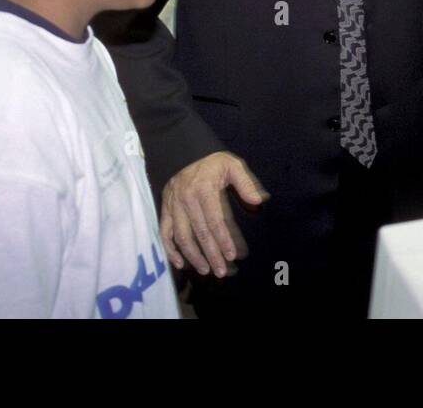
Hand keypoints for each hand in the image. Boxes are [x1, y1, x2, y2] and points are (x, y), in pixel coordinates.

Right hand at [160, 151, 268, 277]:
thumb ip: (245, 183)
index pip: (214, 221)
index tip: (231, 256)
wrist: (186, 152)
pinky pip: (164, 233)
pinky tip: (179, 263)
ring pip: (181, 237)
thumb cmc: (213, 162)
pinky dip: (170, 250)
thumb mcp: (233, 165)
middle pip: (199, 233)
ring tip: (205, 270)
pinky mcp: (164, 209)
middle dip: (210, 254)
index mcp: (204, 189)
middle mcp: (186, 199)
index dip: (223, 240)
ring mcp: (173, 205)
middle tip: (220, 271)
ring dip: (192, 256)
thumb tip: (259, 201)